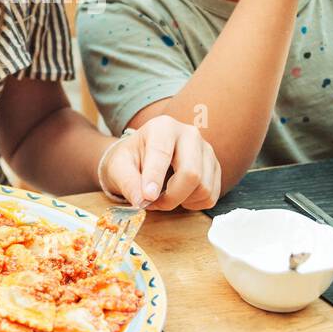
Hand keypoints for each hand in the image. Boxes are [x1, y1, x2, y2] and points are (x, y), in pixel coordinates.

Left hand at [98, 115, 221, 211]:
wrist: (143, 158)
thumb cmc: (131, 160)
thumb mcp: (118, 167)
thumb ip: (127, 182)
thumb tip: (141, 199)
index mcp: (163, 127)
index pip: (163, 155)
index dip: (155, 179)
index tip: (147, 197)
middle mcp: (190, 134)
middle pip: (191, 173)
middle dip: (171, 197)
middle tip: (153, 202)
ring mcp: (206, 150)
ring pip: (203, 188)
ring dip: (181, 201)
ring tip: (163, 196)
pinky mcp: (214, 168)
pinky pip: (211, 196)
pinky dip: (193, 204)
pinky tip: (179, 195)